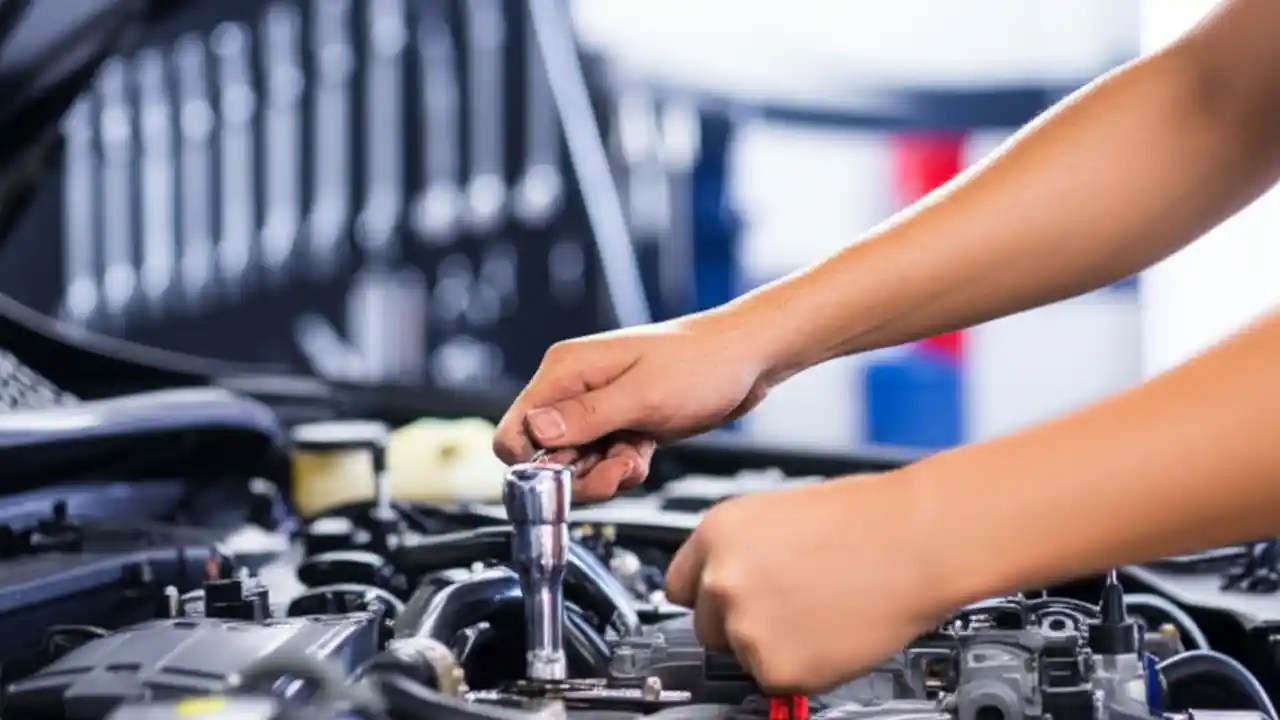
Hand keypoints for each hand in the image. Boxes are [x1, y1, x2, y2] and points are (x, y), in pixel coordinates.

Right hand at [493, 309, 776, 500]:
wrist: (747, 359)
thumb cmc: (702, 364)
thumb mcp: (644, 395)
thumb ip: (587, 416)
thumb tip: (535, 431)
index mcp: (566, 371)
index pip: (515, 430)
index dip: (536, 464)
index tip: (572, 473)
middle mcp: (574, 388)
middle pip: (544, 456)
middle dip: (579, 474)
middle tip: (617, 469)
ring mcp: (596, 408)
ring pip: (575, 465)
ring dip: (605, 474)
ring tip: (634, 459)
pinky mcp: (618, 423)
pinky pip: (602, 463)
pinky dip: (621, 469)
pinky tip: (643, 455)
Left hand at [665, 472, 956, 692]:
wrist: (916, 541)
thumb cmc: (867, 519)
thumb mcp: (780, 514)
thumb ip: (743, 550)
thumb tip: (730, 574)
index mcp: (716, 533)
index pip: (678, 584)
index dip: (707, 594)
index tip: (722, 603)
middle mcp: (720, 579)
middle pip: (704, 625)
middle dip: (738, 622)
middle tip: (789, 606)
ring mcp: (745, 626)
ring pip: (741, 654)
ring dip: (773, 643)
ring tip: (820, 610)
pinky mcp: (777, 667)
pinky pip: (776, 679)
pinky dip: (803, 666)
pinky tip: (831, 631)